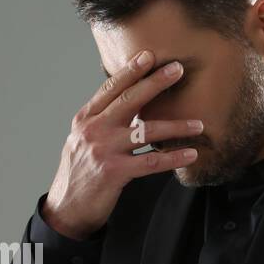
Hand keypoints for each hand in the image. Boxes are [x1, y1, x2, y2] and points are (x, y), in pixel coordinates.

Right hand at [41, 49, 202, 239]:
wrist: (65, 208)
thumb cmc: (79, 173)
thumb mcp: (82, 140)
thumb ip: (102, 121)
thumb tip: (129, 104)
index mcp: (85, 119)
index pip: (110, 89)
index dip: (130, 71)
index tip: (149, 55)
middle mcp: (93, 130)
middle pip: (129, 100)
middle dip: (155, 83)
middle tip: (178, 69)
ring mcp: (103, 150)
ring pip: (146, 131)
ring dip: (176, 126)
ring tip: (198, 124)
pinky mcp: (114, 172)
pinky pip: (150, 162)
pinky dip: (173, 158)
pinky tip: (190, 154)